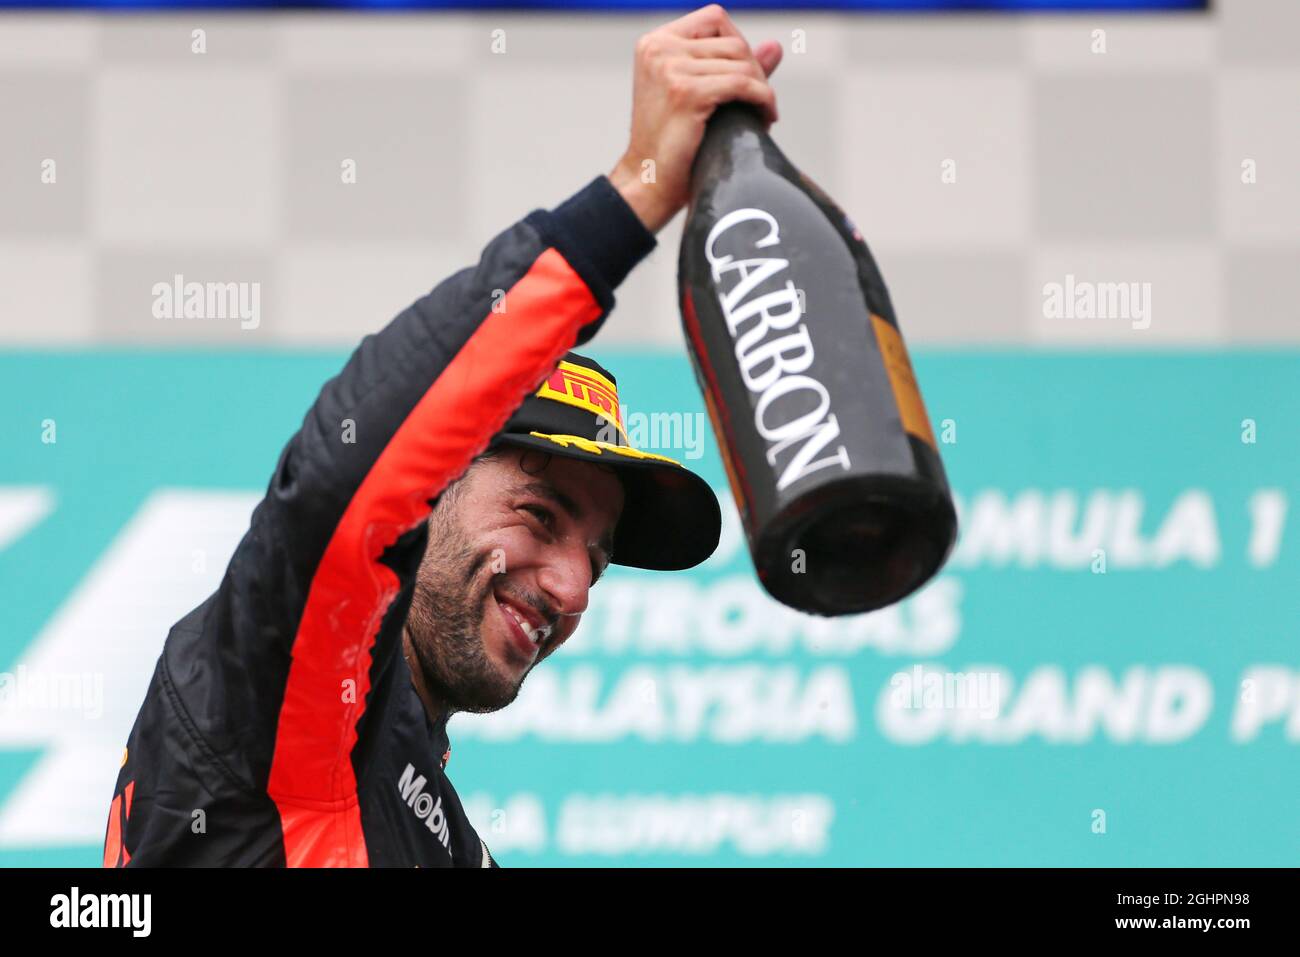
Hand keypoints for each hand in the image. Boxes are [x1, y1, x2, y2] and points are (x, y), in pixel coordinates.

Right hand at [608, 4, 781, 233]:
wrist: (647, 182)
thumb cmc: (671, 145)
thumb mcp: (696, 95)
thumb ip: (732, 67)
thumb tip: (777, 45)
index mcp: (655, 43)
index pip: (714, 20)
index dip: (739, 44)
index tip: (747, 76)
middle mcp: (660, 49)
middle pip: (732, 42)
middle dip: (755, 72)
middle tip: (761, 102)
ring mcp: (671, 68)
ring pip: (741, 63)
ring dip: (762, 88)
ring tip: (763, 113)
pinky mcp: (686, 92)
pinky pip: (743, 85)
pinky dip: (762, 99)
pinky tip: (765, 117)